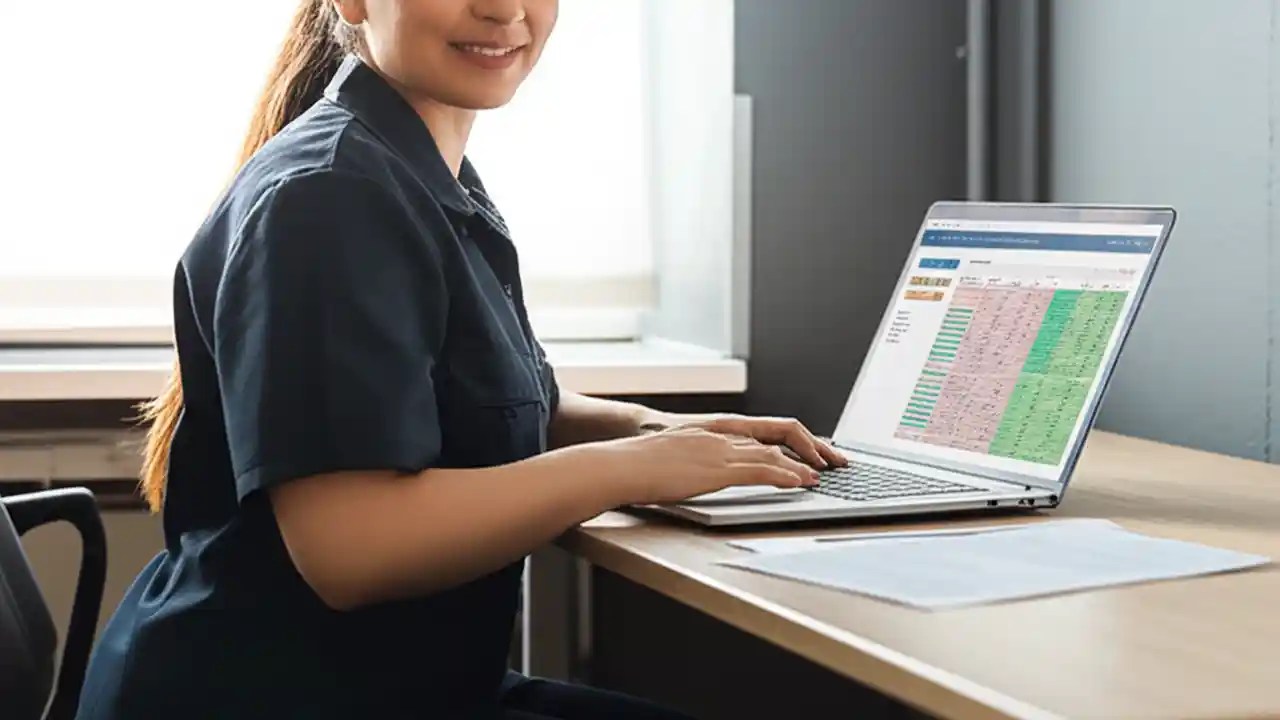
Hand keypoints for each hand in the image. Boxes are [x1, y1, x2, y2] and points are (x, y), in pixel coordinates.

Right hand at [598, 427, 821, 505]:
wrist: (619, 464)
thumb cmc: (634, 466)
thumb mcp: (669, 458)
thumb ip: (688, 462)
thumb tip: (690, 476)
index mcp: (709, 432)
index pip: (758, 432)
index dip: (786, 441)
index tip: (804, 451)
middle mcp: (719, 436)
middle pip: (774, 436)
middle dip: (805, 448)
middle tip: (827, 459)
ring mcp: (719, 451)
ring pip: (773, 452)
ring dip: (801, 463)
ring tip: (821, 475)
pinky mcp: (717, 469)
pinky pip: (761, 470)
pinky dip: (786, 475)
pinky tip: (800, 483)